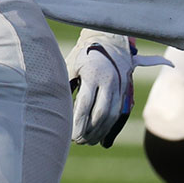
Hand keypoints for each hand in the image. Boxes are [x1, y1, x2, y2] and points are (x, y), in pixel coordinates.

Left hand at [66, 29, 170, 146]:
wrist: (109, 41)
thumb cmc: (83, 55)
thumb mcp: (71, 66)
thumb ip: (66, 85)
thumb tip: (58, 109)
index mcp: (93, 74)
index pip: (85, 104)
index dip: (78, 122)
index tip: (71, 134)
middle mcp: (110, 81)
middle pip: (100, 113)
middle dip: (89, 130)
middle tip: (78, 141)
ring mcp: (120, 86)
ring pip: (112, 115)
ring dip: (100, 132)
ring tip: (88, 141)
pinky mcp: (125, 91)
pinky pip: (119, 113)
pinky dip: (110, 126)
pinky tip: (100, 136)